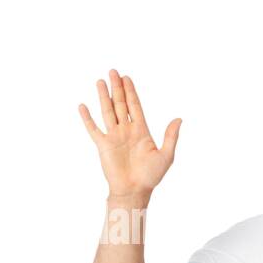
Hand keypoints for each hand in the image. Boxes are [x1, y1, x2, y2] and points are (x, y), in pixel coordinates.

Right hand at [79, 69, 181, 200]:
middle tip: (113, 71)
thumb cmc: (152, 176)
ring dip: (103, 96)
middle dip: (117, 88)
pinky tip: (82, 106)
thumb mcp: (166, 155)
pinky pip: (93, 128)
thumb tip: (179, 119)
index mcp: (142, 131)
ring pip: (107, 111)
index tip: (127, 78)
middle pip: (121, 104)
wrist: (135, 190)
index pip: (135, 107)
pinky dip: (87, 118)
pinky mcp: (103, 145)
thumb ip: (171, 136)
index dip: (131, 92)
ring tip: (100, 81)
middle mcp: (127, 131)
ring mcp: (114, 137)